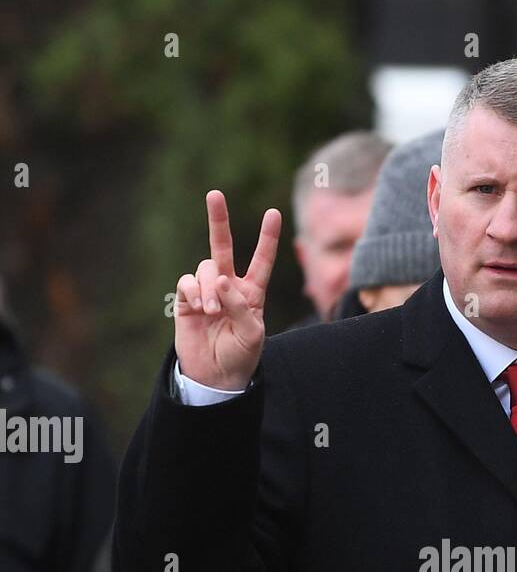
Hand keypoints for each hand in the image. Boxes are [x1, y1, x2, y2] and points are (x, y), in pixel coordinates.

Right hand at [174, 189, 280, 389]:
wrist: (215, 377)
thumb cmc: (241, 356)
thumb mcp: (252, 334)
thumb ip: (240, 305)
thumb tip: (221, 279)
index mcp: (252, 293)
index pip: (262, 261)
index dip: (267, 238)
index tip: (273, 213)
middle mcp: (228, 287)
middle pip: (223, 246)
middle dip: (218, 220)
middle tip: (214, 194)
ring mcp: (206, 291)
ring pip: (206, 267)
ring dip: (209, 286)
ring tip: (212, 311)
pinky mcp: (187, 299)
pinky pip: (188, 281)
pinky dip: (194, 291)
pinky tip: (199, 308)